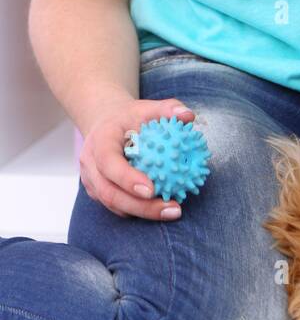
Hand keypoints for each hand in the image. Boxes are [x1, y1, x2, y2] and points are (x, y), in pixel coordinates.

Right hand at [79, 96, 197, 220]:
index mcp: (100, 141)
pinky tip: (163, 209)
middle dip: (141, 206)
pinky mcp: (98, 192)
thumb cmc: (128, 116)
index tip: (152, 189)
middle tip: (172, 208)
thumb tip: (188, 116)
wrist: (104, 122)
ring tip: (173, 211)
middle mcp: (91, 164)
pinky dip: (139, 210)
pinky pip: (117, 206)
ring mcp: (92, 181)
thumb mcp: (146, 107)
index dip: (127, 179)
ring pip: (114, 204)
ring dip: (143, 212)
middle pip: (110, 192)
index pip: (108, 163)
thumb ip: (167, 108)